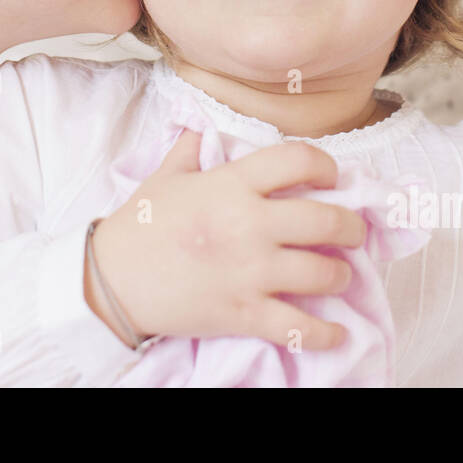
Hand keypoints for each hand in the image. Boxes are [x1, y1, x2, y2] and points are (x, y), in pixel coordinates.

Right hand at [86, 130, 364, 350]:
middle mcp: (248, 224)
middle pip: (327, 220)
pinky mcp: (243, 312)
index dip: (326, 167)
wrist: (109, 280)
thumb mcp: (165, 178)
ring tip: (338, 275)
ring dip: (340, 275)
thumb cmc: (138, 226)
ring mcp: (249, 271)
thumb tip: (200, 129)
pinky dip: (324, 333)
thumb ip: (190, 151)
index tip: (332, 179)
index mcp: (231, 184)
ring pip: (323, 273)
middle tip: (353, 232)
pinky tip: (335, 332)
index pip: (298, 160)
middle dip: (351, 227)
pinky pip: (299, 326)